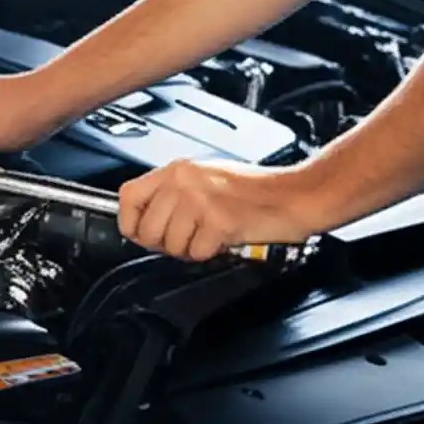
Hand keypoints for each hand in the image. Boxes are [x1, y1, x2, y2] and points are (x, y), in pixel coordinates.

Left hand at [118, 159, 319, 260]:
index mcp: (178, 169)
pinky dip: (210, 254)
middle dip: (164, 244)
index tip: (140, 233)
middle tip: (188, 238)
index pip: (127, 195)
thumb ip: (172, 194)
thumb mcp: (205, 180)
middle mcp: (184, 181)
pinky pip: (197, 253)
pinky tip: (223, 239)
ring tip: (210, 235)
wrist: (296, 195)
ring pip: (170, 245)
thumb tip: (142, 219)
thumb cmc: (257, 190)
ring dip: (189, 250)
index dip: (130, 222)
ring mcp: (201, 200)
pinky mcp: (219, 221)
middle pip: (147, 229)